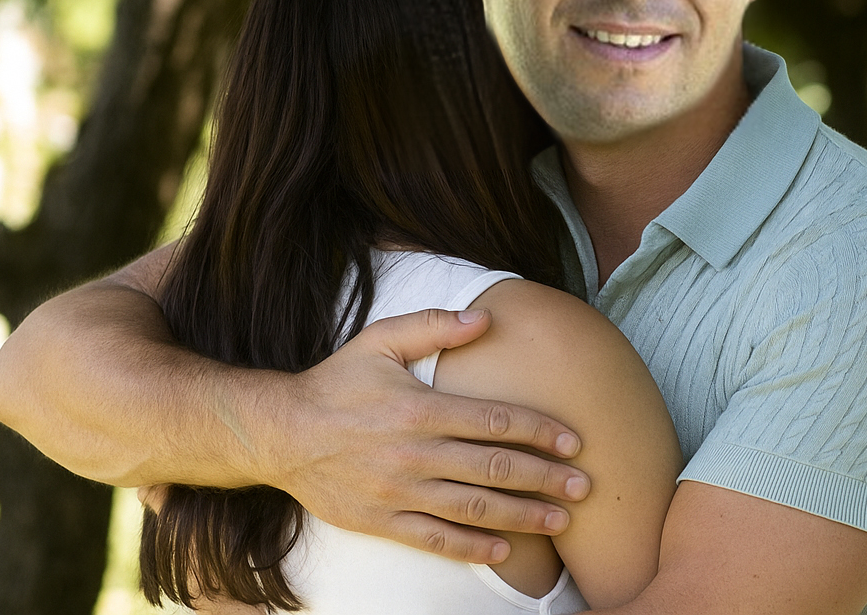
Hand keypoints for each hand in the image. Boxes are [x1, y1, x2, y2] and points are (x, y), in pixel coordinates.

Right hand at [272, 307, 590, 563]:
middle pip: (496, 469)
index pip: (497, 422)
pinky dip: (472, 547)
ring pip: (474, 510)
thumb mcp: (381, 340)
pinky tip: (504, 550)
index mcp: (421, 409)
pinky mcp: (383, 521)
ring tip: (560, 522)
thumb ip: (434, 324)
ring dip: (522, 517)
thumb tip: (486, 317)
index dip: (541, 432)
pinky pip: (436, 540)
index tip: (575, 441)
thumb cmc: (337, 381)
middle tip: (585, 486)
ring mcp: (399, 492)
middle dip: (546, 479)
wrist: (281, 433)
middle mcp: (415, 453)